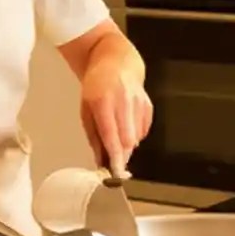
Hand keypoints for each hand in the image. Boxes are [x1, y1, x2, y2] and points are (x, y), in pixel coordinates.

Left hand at [80, 61, 151, 177]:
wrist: (116, 62)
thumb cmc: (97, 85)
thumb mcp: (86, 109)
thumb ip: (93, 136)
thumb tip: (100, 160)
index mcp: (103, 102)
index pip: (111, 136)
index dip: (114, 157)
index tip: (115, 172)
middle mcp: (123, 102)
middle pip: (127, 141)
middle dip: (121, 156)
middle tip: (114, 162)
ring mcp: (138, 103)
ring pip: (136, 138)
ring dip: (127, 145)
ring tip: (117, 136)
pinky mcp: (148, 105)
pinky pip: (143, 130)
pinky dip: (135, 135)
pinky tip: (126, 125)